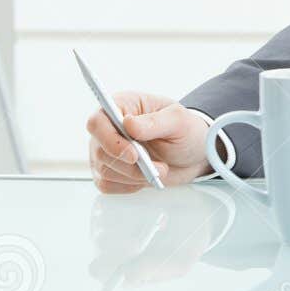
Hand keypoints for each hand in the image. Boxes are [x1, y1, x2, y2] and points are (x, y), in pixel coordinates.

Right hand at [87, 91, 212, 193]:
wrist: (192, 154)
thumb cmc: (185, 131)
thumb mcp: (179, 121)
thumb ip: (155, 121)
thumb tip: (128, 123)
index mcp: (121, 106)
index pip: (97, 121)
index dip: (109, 140)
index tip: (134, 155)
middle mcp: (108, 127)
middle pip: (101, 151)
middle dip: (131, 165)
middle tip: (158, 167)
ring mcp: (105, 150)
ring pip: (105, 171)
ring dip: (135, 176)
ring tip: (159, 169)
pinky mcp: (108, 170)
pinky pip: (107, 185)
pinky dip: (130, 185)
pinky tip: (146, 176)